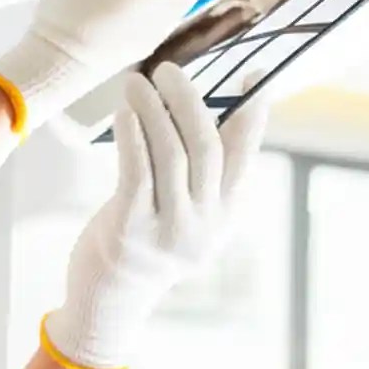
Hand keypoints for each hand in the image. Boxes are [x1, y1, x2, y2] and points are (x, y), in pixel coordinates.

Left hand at [43, 64, 269, 368]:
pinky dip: (132, 135)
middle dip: (188, 100)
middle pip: (206, 146)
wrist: (112, 298)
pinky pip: (136, 172)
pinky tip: (125, 111)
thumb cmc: (150, 237)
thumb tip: (219, 107)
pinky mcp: (131, 230)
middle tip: (169, 69)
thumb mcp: (192, 209)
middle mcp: (206, 221)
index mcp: (227, 211)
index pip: (246, 153)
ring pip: (170, 154)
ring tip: (138, 81)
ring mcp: (170, 228)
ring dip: (154, 109)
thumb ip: (206, 168)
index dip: (254, 112)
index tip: (256, 74)